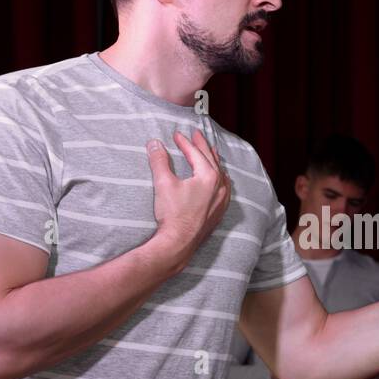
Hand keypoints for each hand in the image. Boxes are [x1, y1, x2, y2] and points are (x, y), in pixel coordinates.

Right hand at [147, 130, 231, 269]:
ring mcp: (221, 200)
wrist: (179, 243)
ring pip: (221, 174)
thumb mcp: (163, 183)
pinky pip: (224, 189)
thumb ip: (159, 161)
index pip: (196, 153)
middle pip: (211, 160)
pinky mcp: (219, 211)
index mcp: (208, 176)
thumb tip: (154, 144)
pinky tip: (220, 180)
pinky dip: (221, 178)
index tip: (176, 135)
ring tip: (211, 152)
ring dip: (214, 161)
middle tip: (197, 135)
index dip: (185, 142)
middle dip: (202, 146)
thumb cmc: (173, 215)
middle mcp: (219, 186)